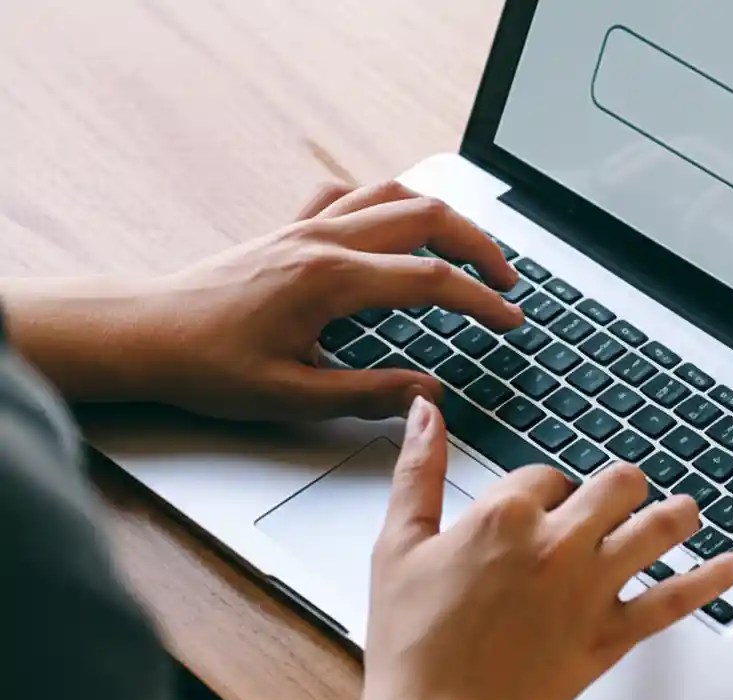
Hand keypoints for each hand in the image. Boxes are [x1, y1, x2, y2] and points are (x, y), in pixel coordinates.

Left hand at [2, 182, 522, 419]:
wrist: (145, 333)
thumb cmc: (208, 366)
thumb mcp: (295, 396)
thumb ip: (372, 394)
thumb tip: (432, 393)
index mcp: (331, 281)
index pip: (431, 280)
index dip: (482, 300)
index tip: (511, 318)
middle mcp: (324, 241)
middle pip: (426, 218)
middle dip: (479, 244)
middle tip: (507, 279)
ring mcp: (306, 227)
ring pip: (393, 193)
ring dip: (440, 215)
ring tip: (466, 247)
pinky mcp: (289, 228)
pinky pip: (346, 194)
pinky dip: (382, 201)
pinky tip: (391, 225)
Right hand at [358, 397, 732, 699]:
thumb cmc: (412, 646)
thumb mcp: (398, 546)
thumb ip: (416, 472)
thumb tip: (427, 414)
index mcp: (504, 517)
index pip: (545, 474)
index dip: (543, 488)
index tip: (537, 507)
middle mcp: (557, 545)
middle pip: (615, 486)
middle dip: (619, 487)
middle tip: (619, 497)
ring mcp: (590, 589)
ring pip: (656, 528)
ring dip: (677, 513)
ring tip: (686, 510)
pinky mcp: (611, 635)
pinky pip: (676, 600)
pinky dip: (713, 579)